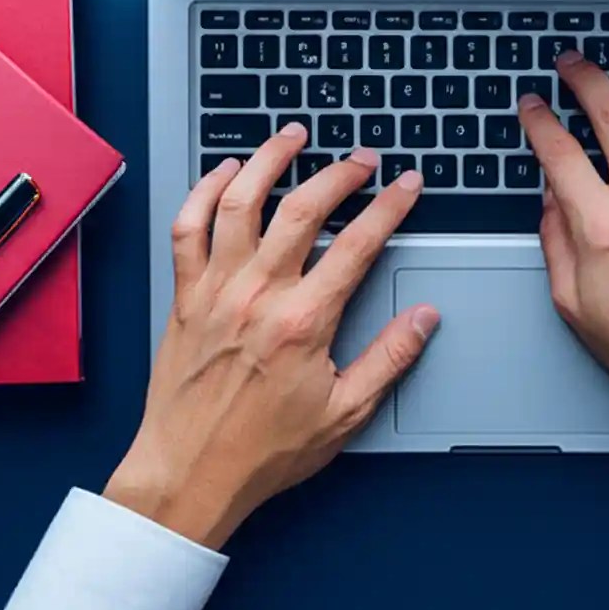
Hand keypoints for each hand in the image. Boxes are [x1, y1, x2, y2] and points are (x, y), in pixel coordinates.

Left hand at [104, 124, 438, 548]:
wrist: (189, 473)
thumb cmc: (262, 451)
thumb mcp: (344, 413)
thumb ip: (389, 359)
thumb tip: (423, 319)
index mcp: (303, 322)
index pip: (357, 245)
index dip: (389, 207)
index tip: (406, 186)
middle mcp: (257, 295)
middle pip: (302, 210)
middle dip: (339, 174)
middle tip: (362, 159)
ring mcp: (216, 291)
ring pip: (239, 203)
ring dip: (268, 161)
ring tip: (292, 136)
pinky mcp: (185, 298)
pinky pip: (187, 228)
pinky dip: (203, 192)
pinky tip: (223, 173)